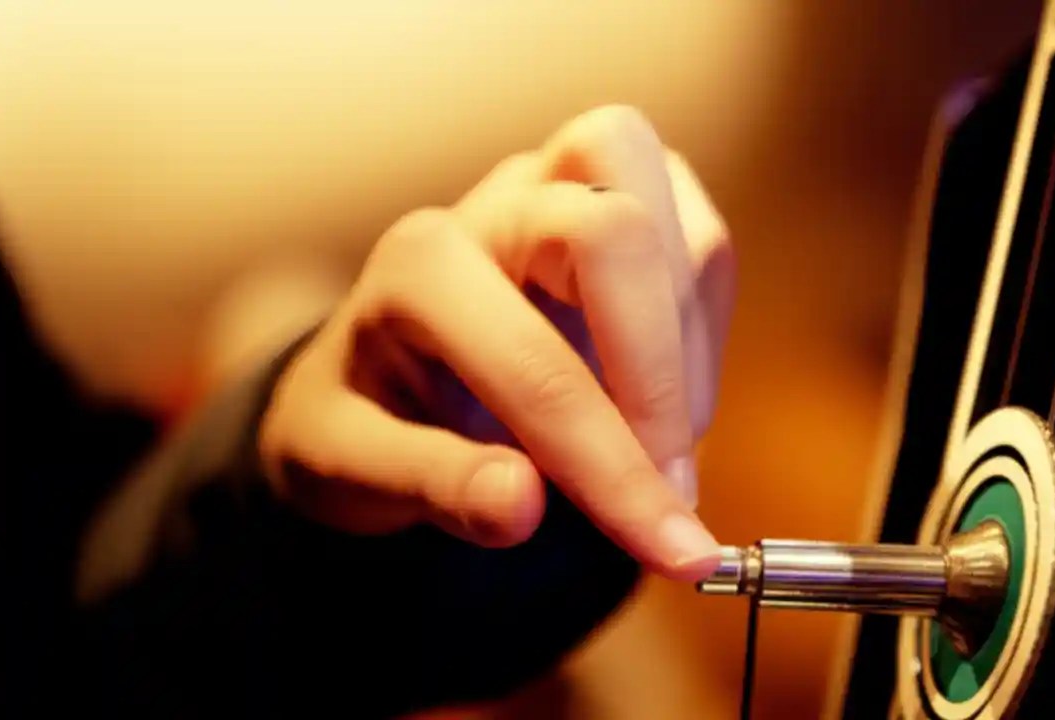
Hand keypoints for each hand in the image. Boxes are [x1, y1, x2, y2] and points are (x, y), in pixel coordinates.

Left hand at [258, 106, 734, 580]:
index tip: (668, 545)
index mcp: (417, 268)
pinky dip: (705, 326)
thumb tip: (523, 506)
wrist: (374, 368)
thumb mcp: (350, 469)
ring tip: (668, 449)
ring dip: (691, 343)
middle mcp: (494, 207)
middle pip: (615, 230)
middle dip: (660, 374)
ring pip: (668, 207)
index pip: (535, 360)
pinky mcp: (617, 204)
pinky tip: (672, 403)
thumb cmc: (361, 418)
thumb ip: (432, 485)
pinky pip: (698, 238)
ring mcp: (561, 191)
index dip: (609, 462)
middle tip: (670, 488)